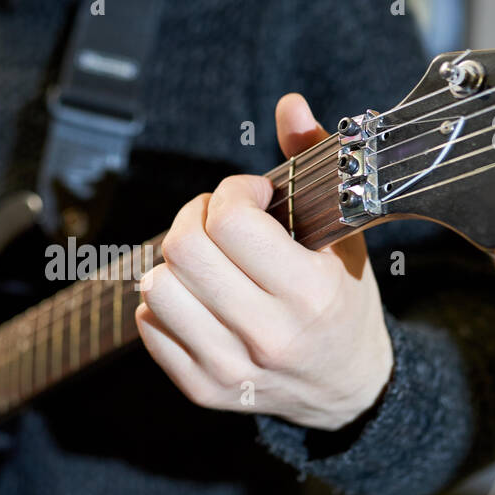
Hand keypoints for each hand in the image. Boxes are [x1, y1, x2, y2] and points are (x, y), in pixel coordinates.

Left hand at [135, 93, 393, 429]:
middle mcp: (269, 335)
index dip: (233, 193)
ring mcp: (231, 368)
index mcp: (311, 294)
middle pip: (184, 250)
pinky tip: (198, 298)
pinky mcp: (202, 388)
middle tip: (219, 221)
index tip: (252, 196)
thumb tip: (289, 106)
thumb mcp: (344, 235)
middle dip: (195, 218)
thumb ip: (316, 164)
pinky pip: (147, 325)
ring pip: (157, 289)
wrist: (346, 388)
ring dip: (174, 262)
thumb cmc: (343, 300)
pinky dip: (164, 302)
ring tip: (206, 261)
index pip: (232, 222)